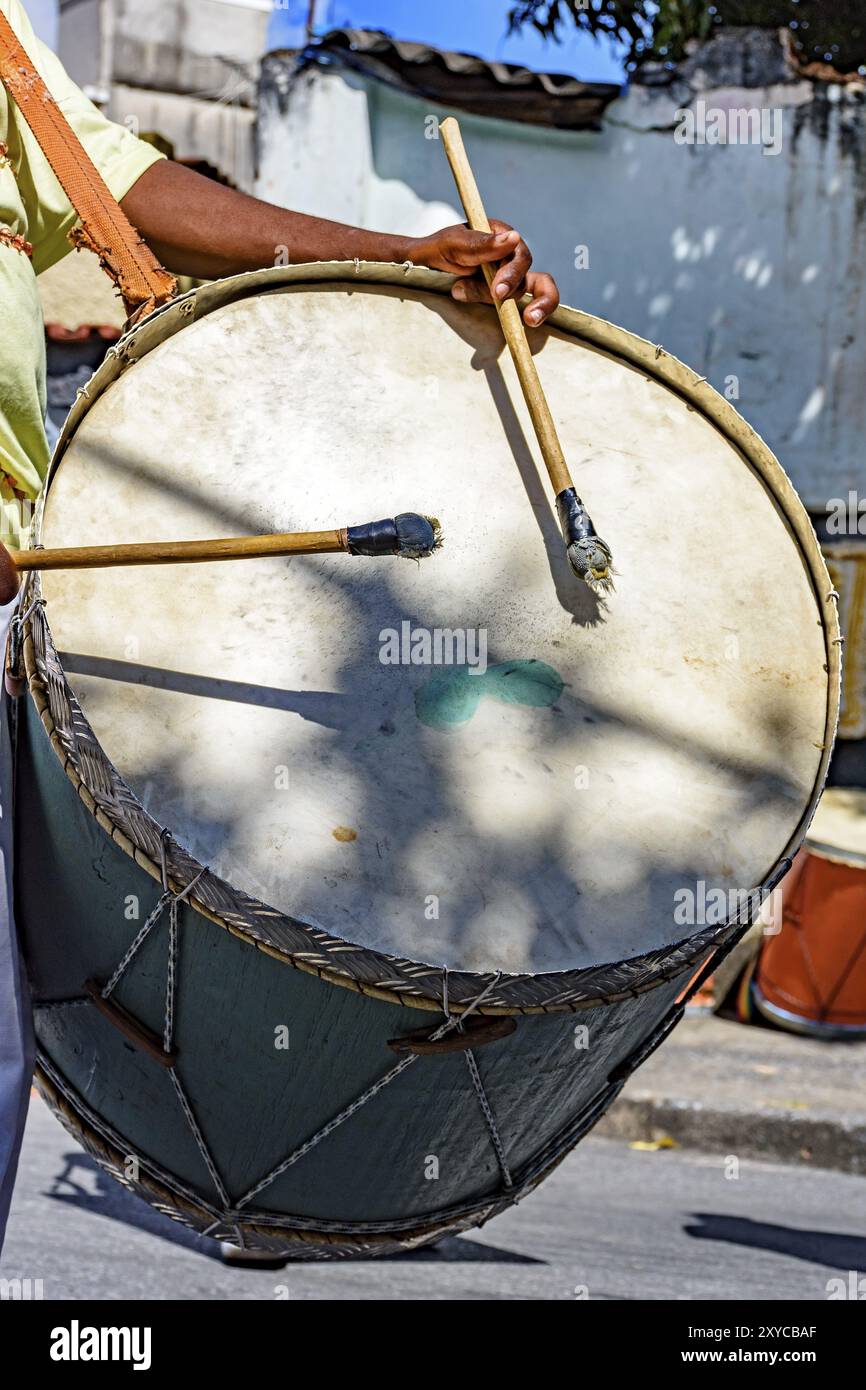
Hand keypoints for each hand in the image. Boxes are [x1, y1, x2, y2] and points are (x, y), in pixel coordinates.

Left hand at [407, 219, 559, 324]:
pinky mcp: (506, 294)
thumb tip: (514, 237)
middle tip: (495, 297)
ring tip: (512, 315)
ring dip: (507, 304)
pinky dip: (535, 312)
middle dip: (512, 288)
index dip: (512, 273)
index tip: (497, 290)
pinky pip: (529, 302)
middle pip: (524, 274)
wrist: (423, 269)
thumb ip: (481, 243)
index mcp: (500, 236)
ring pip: (522, 291)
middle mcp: (508, 255)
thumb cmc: (437, 251)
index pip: (519, 254)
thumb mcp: (453, 245)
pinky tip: (531, 320)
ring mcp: (509, 276)